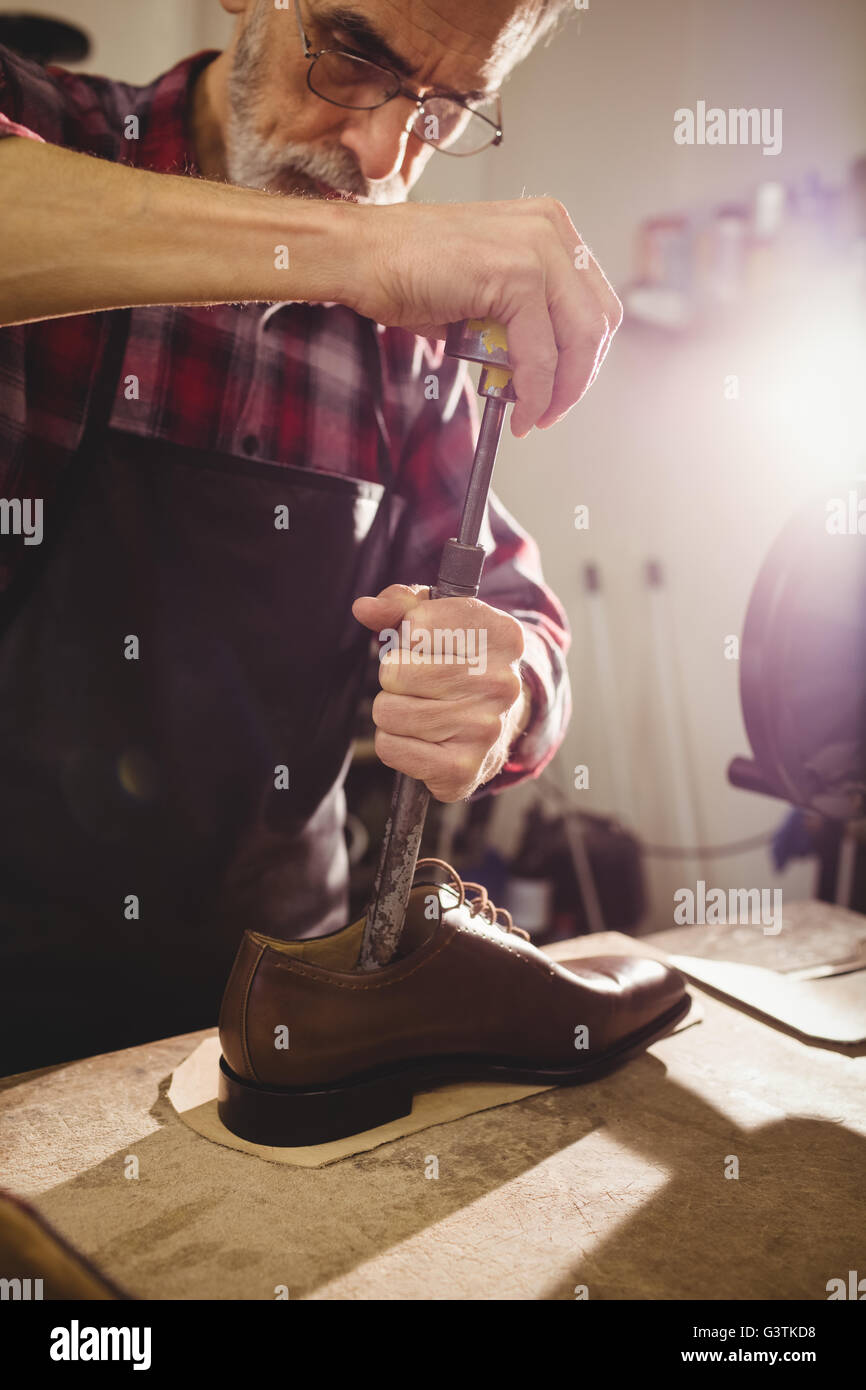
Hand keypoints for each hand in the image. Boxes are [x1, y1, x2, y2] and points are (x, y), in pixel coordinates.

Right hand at [348, 196, 621, 437]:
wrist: (360, 256)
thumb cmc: (408, 273)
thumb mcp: (483, 291)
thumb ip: (521, 319)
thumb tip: (539, 370)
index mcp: (548, 228)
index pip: (593, 301)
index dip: (584, 355)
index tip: (562, 389)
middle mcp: (550, 229)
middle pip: (599, 320)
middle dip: (578, 377)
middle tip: (551, 411)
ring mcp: (536, 247)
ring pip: (579, 338)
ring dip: (560, 390)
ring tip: (533, 416)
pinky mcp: (516, 273)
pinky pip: (540, 352)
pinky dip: (534, 391)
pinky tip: (519, 410)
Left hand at [352, 583, 530, 802]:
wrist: (501, 723)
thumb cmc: (462, 662)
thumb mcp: (442, 620)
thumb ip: (401, 603)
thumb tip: (365, 609)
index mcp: (502, 636)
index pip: (417, 623)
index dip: (410, 636)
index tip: (431, 646)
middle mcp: (501, 683)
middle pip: (395, 672)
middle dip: (396, 676)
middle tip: (422, 684)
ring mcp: (484, 729)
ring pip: (387, 711)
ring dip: (393, 710)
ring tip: (422, 709)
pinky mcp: (462, 768)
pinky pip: (389, 747)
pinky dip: (394, 743)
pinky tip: (422, 738)